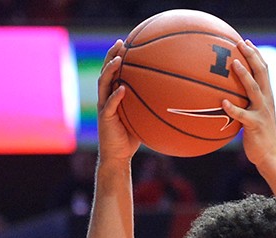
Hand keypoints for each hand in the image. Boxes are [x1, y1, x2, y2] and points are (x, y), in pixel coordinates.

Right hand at [96, 40, 139, 161]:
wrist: (118, 156)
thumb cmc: (132, 137)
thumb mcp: (142, 118)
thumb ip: (149, 105)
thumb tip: (172, 97)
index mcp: (113, 95)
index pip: (113, 72)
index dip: (117, 56)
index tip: (126, 42)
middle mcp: (106, 97)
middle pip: (105, 71)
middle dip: (111, 55)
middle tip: (120, 42)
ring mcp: (104, 107)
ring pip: (103, 83)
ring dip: (110, 70)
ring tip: (119, 59)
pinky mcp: (105, 118)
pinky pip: (110, 104)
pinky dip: (116, 96)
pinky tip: (122, 89)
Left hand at [219, 41, 275, 168]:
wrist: (271, 156)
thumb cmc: (259, 137)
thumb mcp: (255, 116)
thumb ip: (246, 104)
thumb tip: (227, 95)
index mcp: (267, 96)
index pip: (264, 70)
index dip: (256, 55)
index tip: (246, 42)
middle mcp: (267, 100)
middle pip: (262, 73)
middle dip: (252, 56)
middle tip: (240, 43)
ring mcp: (262, 112)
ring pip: (254, 89)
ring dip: (244, 75)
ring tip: (234, 64)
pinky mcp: (255, 125)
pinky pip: (242, 115)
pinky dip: (233, 108)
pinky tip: (222, 102)